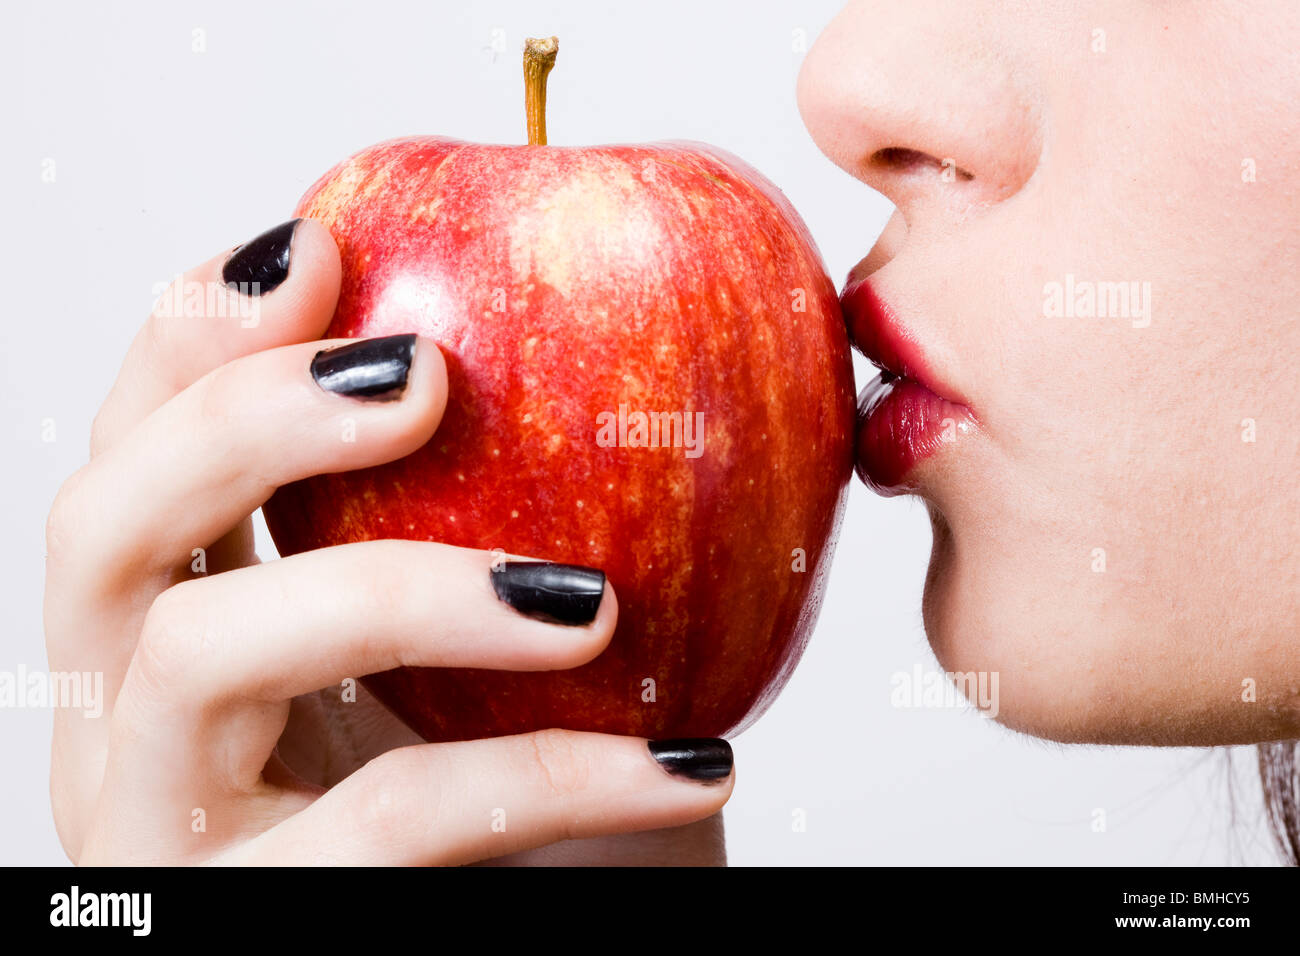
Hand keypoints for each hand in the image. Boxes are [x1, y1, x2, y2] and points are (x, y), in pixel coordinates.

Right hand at [44, 219, 733, 864]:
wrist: (571, 918)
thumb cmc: (525, 787)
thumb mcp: (499, 637)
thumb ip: (498, 499)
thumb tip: (606, 334)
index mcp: (172, 627)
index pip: (134, 450)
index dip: (196, 334)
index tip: (326, 242)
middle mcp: (132, 724)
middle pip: (100, 527)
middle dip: (247, 416)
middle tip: (420, 372)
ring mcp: (175, 835)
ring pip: (201, 658)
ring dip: (400, 589)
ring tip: (588, 601)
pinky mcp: (259, 922)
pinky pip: (391, 823)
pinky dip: (553, 775)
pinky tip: (687, 762)